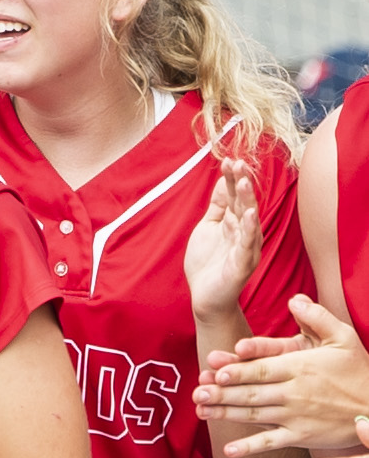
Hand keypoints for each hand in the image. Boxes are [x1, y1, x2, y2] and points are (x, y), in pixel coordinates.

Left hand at [182, 153, 261, 320]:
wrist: (207, 297)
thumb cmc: (209, 263)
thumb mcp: (209, 228)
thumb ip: (218, 207)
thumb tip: (223, 181)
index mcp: (236, 223)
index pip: (235, 196)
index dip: (232, 178)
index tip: (228, 160)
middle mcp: (245, 232)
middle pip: (245, 203)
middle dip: (242, 183)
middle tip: (238, 163)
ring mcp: (246, 247)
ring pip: (249, 220)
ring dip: (248, 200)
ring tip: (245, 181)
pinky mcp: (243, 263)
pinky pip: (248, 243)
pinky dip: (249, 228)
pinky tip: (250, 214)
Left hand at [198, 297, 368, 453]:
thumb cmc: (358, 370)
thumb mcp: (344, 338)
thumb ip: (318, 317)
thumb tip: (294, 299)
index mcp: (300, 367)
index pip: (263, 369)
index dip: (237, 371)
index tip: (215, 372)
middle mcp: (294, 392)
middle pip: (252, 392)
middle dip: (222, 393)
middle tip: (196, 394)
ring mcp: (296, 416)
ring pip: (255, 415)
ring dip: (226, 414)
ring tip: (201, 412)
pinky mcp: (301, 435)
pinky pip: (271, 442)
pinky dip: (250, 447)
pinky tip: (228, 450)